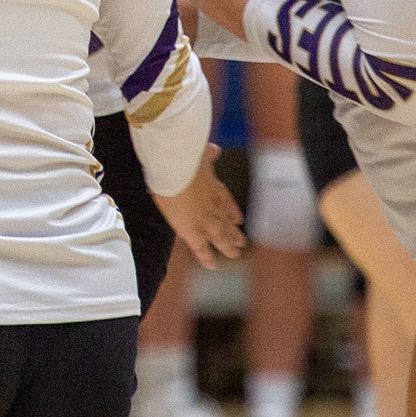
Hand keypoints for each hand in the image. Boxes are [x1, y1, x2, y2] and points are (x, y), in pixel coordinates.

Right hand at [151, 145, 245, 268]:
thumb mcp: (197, 152)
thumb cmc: (180, 156)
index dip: (231, 210)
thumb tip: (215, 150)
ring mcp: (204, 216)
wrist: (173, 167)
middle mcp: (211, 201)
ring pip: (220, 234)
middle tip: (242, 242)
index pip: (224, 200)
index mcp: (211, 184)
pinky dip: (206, 257)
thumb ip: (207, 154)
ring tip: (236, 254)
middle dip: (233, 230)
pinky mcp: (192, 230)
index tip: (239, 219)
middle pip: (225, 219)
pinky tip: (213, 266)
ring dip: (228, 244)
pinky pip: (201, 247)